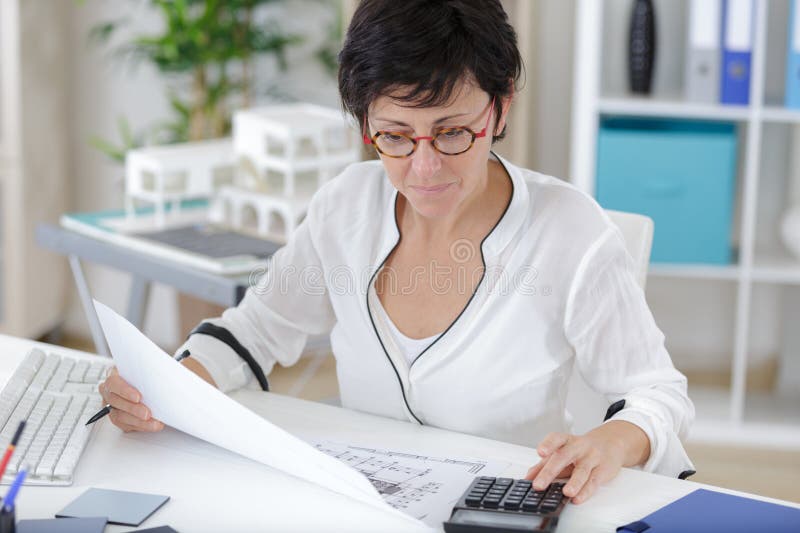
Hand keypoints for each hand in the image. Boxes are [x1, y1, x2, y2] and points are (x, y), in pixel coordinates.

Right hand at [99, 367, 163, 432]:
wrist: (146, 381)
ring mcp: (111, 405)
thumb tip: (170, 371)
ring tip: (153, 422)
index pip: (113, 383)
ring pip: (119, 416)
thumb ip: (154, 368)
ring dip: (137, 421)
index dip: (124, 391)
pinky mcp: (118, 417)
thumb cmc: (145, 373)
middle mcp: (109, 391)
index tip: (138, 397)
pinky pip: (125, 425)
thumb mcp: (149, 365)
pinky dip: (140, 426)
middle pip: (116, 401)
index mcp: (114, 374)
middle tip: (147, 413)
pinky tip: (151, 425)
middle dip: (133, 409)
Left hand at [524, 421, 649, 503]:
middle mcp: (579, 447)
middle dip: (550, 471)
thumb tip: (528, 477)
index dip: (548, 444)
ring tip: (566, 493)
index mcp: (566, 440)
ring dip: (574, 482)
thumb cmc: (581, 449)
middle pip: (564, 457)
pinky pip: (594, 481)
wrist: (610, 442)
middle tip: (538, 485)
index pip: (556, 439)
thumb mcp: (562, 452)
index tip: (540, 452)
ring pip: (582, 470)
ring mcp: (592, 457)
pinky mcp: (603, 470)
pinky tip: (578, 498)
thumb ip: (544, 464)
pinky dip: (586, 491)